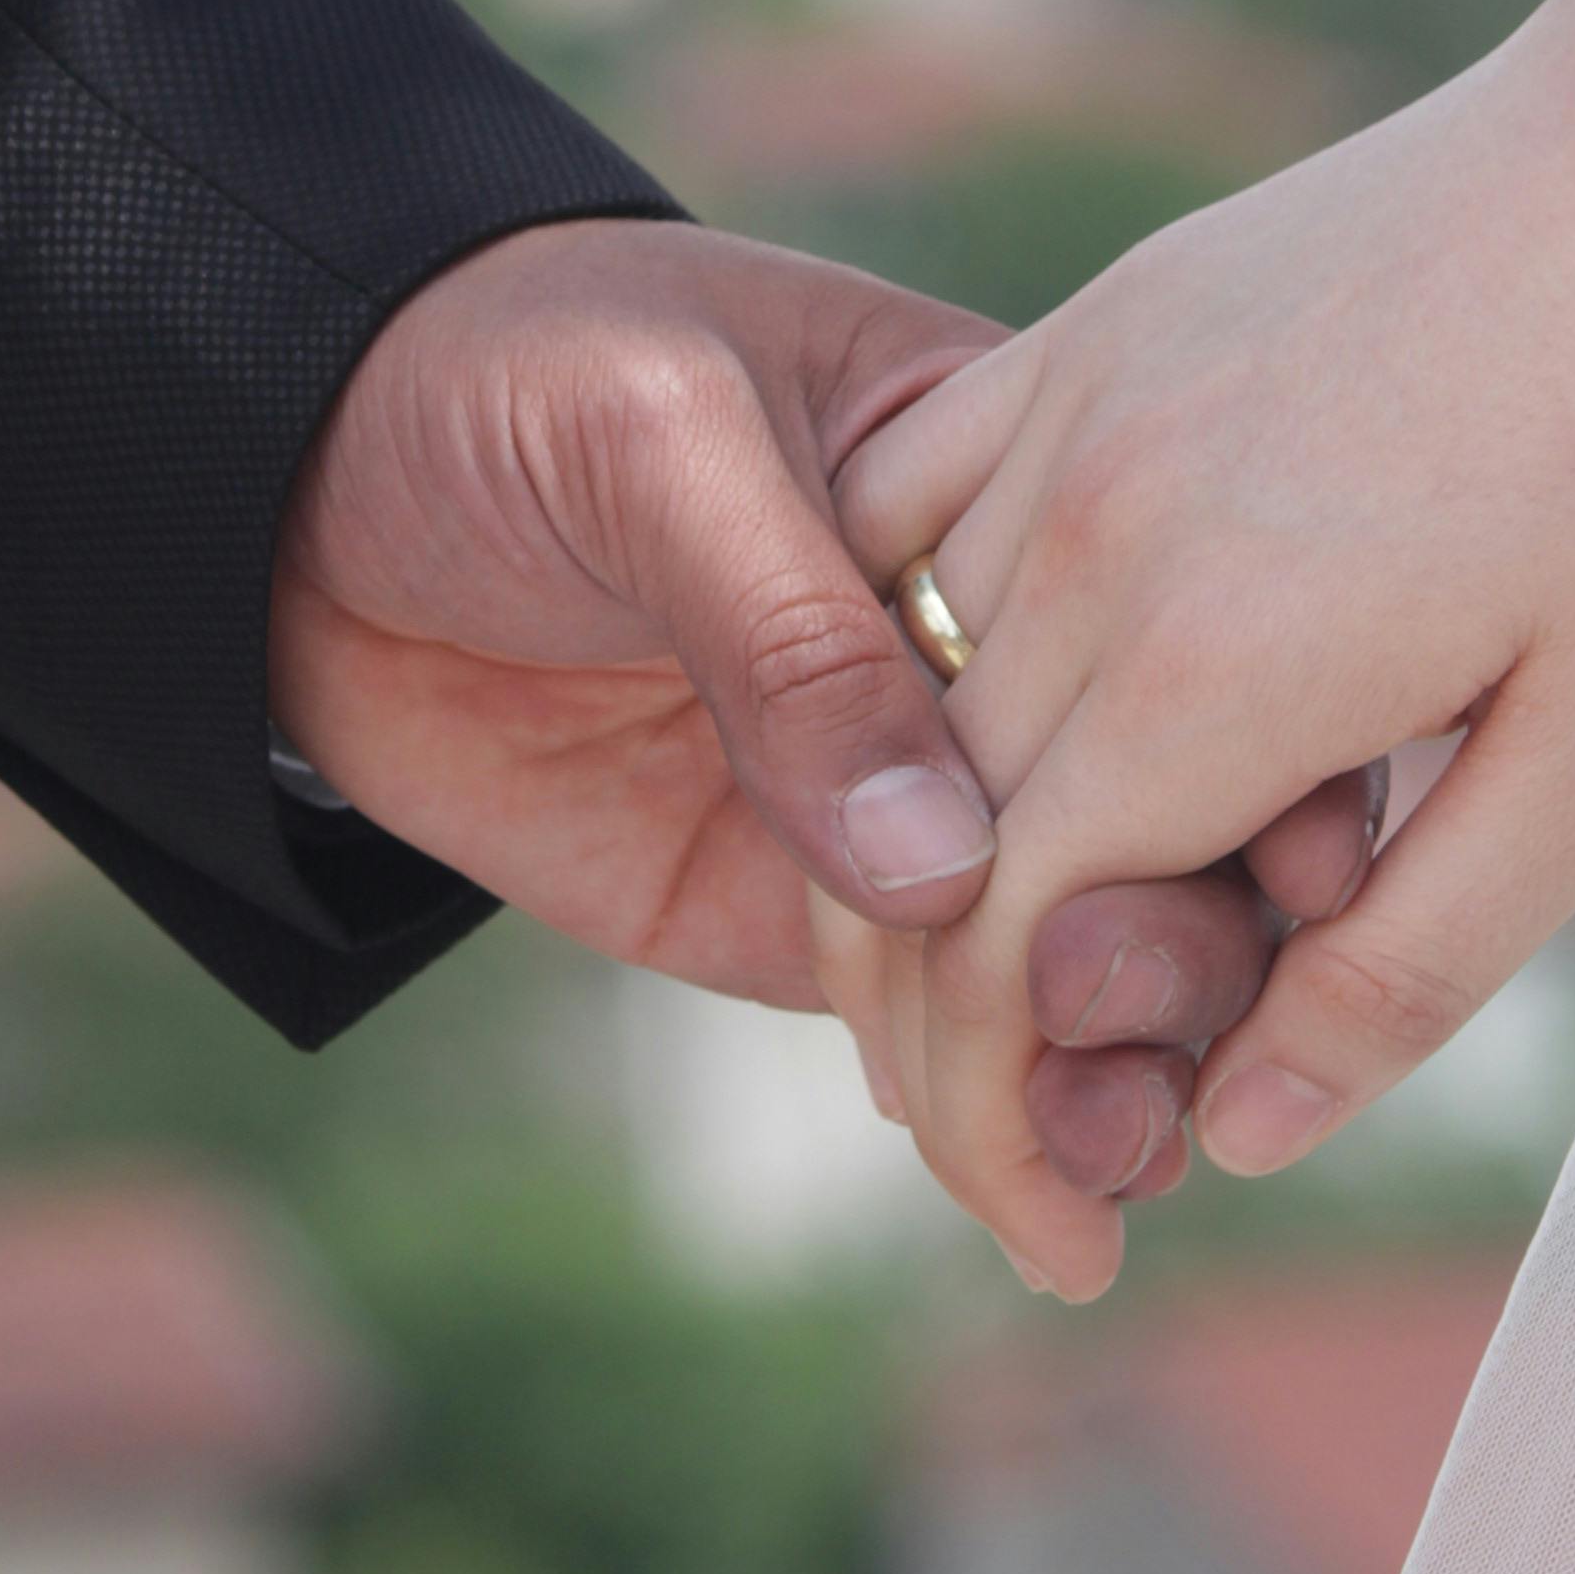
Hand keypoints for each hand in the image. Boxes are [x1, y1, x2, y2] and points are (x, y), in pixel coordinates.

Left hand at [268, 217, 1281, 1197]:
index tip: (1306, 874)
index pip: (1193, 621)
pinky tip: (1033, 1200)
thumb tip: (943, 865)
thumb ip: (791, 632)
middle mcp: (991, 649)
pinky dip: (989, 1116)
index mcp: (1015, 479)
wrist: (268, 475)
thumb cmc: (489, 372)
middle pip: (1162, 816)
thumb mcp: (653, 437)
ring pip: (1063, 951)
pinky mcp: (792, 902)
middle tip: (1164, 1065)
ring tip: (1110, 1170)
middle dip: (1187, 955)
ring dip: (1113, 1070)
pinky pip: (925, 1025)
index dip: (1270, 750)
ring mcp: (897, 789)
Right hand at [829, 0, 1574, 1293]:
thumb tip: (1240, 1135)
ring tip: (1032, 982)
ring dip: (922, 853)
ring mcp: (1074, 401)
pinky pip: (913, 504)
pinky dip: (908, 649)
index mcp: (1215, 661)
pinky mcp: (1101, 322)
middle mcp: (1091, 527)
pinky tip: (990, 728)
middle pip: (916, 833)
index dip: (989, 1109)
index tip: (1062, 1226)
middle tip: (1053, 1157)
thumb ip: (1409, 960)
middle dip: (947, 1026)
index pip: (991, 939)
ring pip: (901, 686)